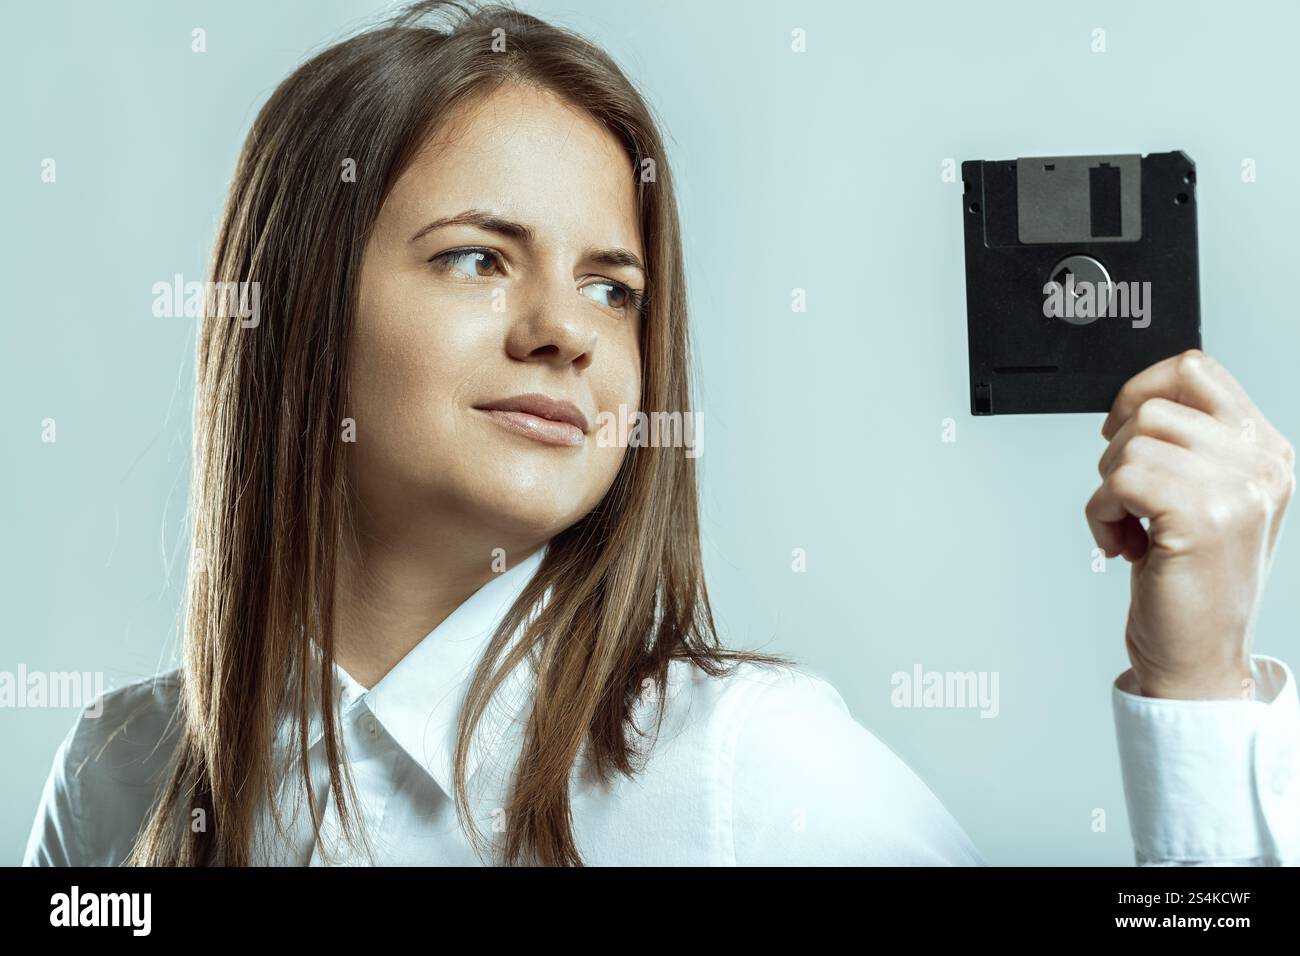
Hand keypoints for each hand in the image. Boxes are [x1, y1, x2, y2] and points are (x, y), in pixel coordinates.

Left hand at [1086, 349, 1294, 699]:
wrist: (1201, 658)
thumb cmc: (1194, 582)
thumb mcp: (1210, 500)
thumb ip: (1192, 447)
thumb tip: (1137, 403)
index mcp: (1265, 451)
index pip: (1196, 371)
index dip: (1141, 389)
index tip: (1120, 428)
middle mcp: (1260, 465)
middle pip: (1153, 407)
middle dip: (1118, 453)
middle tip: (1129, 501)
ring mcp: (1235, 490)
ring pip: (1131, 443)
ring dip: (1109, 489)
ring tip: (1132, 529)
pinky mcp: (1199, 517)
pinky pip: (1117, 481)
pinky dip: (1101, 513)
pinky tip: (1125, 545)